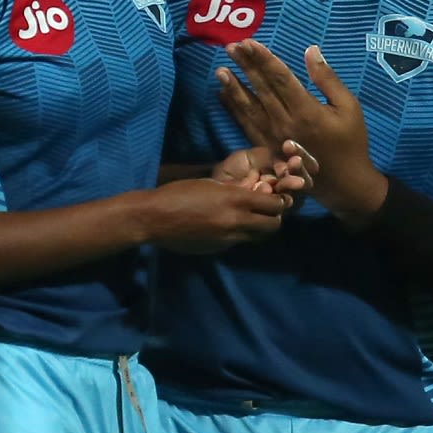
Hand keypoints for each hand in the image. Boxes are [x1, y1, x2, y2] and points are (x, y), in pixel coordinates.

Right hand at [146, 175, 292, 253]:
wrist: (154, 218)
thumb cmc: (178, 193)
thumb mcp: (210, 184)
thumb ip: (234, 189)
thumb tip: (254, 187)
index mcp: (235, 200)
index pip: (275, 205)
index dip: (278, 201)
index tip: (274, 198)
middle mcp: (236, 222)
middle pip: (273, 226)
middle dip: (274, 219)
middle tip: (266, 212)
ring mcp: (227, 238)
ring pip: (258, 237)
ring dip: (259, 230)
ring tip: (249, 220)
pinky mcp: (218, 249)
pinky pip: (238, 242)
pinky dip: (239, 235)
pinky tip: (225, 227)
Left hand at [218, 40, 386, 227]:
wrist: (343, 182)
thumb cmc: (351, 142)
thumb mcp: (349, 107)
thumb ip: (327, 80)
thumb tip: (311, 51)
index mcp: (306, 111)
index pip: (280, 78)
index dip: (263, 59)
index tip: (249, 43)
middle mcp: (285, 123)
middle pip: (261, 89)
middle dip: (245, 66)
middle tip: (231, 46)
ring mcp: (272, 137)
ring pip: (249, 107)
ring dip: (233, 87)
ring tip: (220, 69)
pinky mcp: (267, 148)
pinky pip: (246, 125)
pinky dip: (233, 109)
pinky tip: (223, 94)